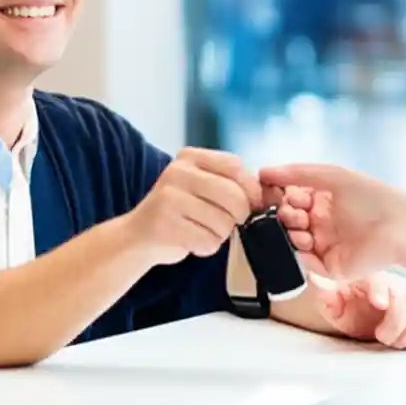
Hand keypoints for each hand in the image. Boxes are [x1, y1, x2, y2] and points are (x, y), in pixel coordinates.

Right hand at [127, 148, 262, 266]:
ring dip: (219, 234)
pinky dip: (206, 247)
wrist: (136, 237)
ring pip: (223, 222)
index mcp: (189, 157)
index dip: (251, 188)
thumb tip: (269, 194)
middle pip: (234, 196)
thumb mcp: (200, 186)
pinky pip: (208, 241)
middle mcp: (177, 172)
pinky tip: (191, 241)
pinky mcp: (166, 225)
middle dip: (238, 216)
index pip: (235, 166)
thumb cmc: (177, 212)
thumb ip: (228, 183)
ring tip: (201, 230)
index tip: (253, 204)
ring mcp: (169, 198)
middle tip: (226, 223)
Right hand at [260, 164, 405, 278]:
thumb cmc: (371, 198)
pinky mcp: (330, 267)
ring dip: (291, 231)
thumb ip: (296, 173)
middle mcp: (323, 222)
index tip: (271, 191)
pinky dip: (299, 252)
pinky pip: (304, 262)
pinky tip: (306, 242)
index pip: (291, 197)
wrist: (400, 230)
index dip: (280, 194)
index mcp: (324, 199)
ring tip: (301, 226)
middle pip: (289, 219)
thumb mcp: (332, 176)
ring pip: (293, 240)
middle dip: (284, 213)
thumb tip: (262, 172)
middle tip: (292, 211)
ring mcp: (325, 245)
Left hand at [316, 272, 405, 348]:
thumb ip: (323, 292)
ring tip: (393, 342)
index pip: (379, 281)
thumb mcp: (329, 301)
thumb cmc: (344, 306)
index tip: (379, 304)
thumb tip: (315, 278)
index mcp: (370, 279)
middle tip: (383, 337)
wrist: (357, 311)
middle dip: (397, 322)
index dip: (381, 291)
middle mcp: (393, 285)